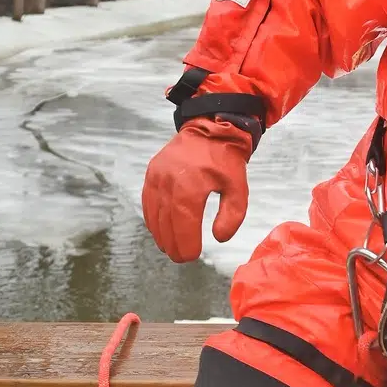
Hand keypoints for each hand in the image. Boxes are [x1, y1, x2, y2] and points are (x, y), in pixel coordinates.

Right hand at [141, 119, 250, 262]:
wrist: (210, 128)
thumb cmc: (226, 161)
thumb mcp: (238, 188)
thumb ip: (232, 216)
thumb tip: (219, 238)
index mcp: (191, 185)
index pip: (184, 223)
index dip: (186, 243)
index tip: (191, 256)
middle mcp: (169, 181)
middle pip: (167, 222)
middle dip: (173, 243)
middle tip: (180, 258)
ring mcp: (157, 176)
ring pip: (155, 214)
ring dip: (161, 234)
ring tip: (169, 248)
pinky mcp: (152, 173)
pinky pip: (148, 202)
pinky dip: (152, 219)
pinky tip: (159, 231)